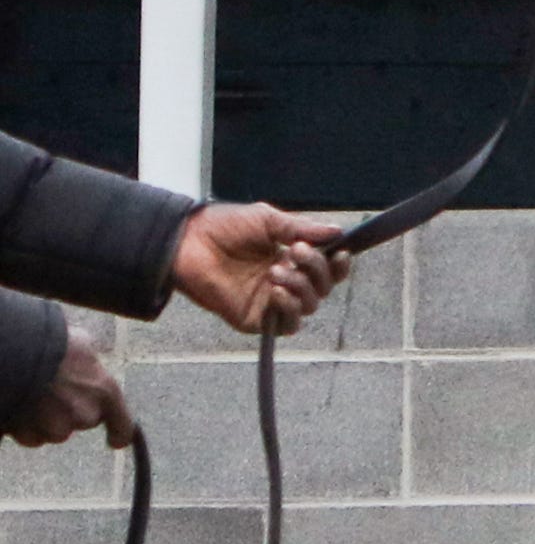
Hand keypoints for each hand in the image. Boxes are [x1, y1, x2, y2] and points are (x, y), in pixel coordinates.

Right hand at [8, 328, 132, 448]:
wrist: (15, 352)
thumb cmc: (49, 342)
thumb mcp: (80, 345)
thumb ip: (88, 366)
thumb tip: (84, 366)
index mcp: (105, 392)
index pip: (123, 425)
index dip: (119, 434)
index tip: (115, 441)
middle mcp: (85, 415)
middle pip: (78, 423)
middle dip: (66, 412)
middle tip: (48, 390)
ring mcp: (56, 428)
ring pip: (50, 432)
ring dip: (41, 421)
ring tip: (29, 395)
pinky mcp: (29, 434)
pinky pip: (27, 437)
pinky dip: (21, 427)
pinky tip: (17, 406)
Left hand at [173, 202, 351, 333]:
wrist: (186, 242)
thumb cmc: (222, 227)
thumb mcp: (267, 220)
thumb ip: (302, 228)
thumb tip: (336, 231)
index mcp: (290, 259)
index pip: (326, 269)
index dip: (338, 264)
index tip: (338, 252)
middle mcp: (284, 281)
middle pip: (322, 288)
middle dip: (316, 270)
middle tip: (296, 252)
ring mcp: (270, 301)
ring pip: (309, 306)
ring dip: (301, 287)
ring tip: (276, 271)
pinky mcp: (255, 319)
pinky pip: (287, 324)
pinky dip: (288, 308)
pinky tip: (276, 291)